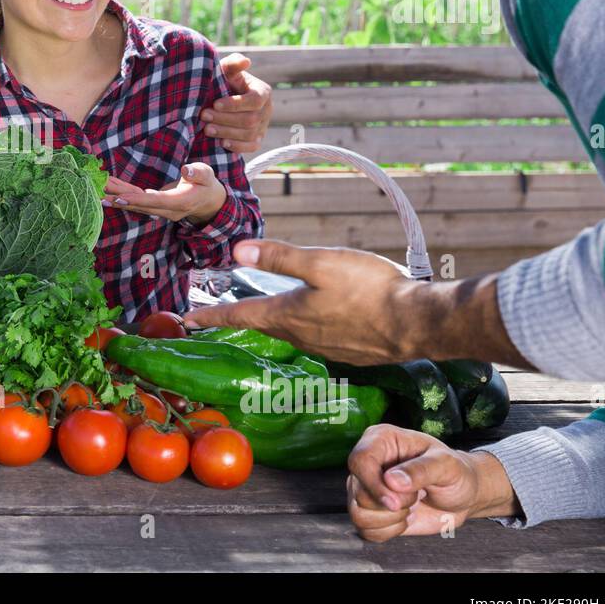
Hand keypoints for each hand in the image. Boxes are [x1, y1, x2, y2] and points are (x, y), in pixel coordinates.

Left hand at [104, 162, 226, 224]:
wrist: (209, 202)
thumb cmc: (207, 185)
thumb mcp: (207, 175)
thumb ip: (198, 173)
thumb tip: (186, 170)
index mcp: (180, 202)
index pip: (155, 201)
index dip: (137, 200)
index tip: (120, 198)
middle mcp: (167, 210)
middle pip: (140, 205)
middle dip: (119, 200)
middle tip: (98, 195)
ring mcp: (160, 210)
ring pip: (136, 204)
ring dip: (117, 198)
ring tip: (98, 191)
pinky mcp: (155, 206)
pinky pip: (137, 201)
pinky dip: (124, 195)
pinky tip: (109, 190)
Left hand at [182, 238, 424, 362]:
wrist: (418, 324)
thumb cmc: (371, 289)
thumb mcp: (321, 263)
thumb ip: (279, 257)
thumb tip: (237, 252)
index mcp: (287, 315)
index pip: (238, 315)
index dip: (210, 315)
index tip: (186, 320)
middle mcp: (300, 337)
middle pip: (261, 324)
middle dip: (238, 318)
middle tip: (218, 314)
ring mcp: (324, 348)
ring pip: (289, 332)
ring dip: (272, 322)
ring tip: (263, 311)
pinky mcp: (346, 351)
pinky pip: (314, 338)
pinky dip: (303, 327)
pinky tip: (314, 318)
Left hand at [200, 53, 272, 152]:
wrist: (224, 98)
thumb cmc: (225, 82)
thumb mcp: (228, 70)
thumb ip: (233, 64)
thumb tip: (245, 61)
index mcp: (263, 92)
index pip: (254, 101)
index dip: (235, 104)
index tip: (215, 104)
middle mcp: (267, 110)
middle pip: (250, 120)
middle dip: (225, 119)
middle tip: (204, 116)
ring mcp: (263, 126)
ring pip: (249, 134)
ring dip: (226, 132)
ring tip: (206, 129)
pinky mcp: (257, 140)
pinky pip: (251, 147)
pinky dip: (237, 146)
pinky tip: (222, 143)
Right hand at [347, 424, 518, 540]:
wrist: (463, 496)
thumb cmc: (456, 473)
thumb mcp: (447, 466)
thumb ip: (420, 470)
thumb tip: (391, 480)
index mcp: (380, 440)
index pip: (359, 461)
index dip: (374, 485)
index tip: (396, 501)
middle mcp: (368, 463)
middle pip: (358, 492)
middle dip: (393, 505)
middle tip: (416, 496)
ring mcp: (367, 488)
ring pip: (358, 514)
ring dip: (391, 519)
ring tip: (410, 507)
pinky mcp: (370, 511)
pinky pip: (365, 530)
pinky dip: (389, 531)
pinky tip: (405, 519)